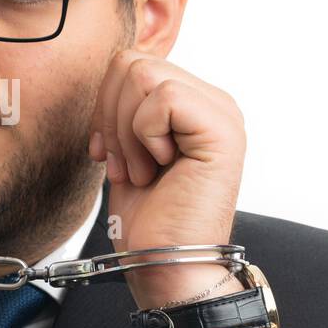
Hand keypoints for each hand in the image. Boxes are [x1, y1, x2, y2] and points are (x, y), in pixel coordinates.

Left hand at [87, 50, 246, 308]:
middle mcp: (213, 102)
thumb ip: (126, 105)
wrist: (166, 265)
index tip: (107, 152)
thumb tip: (112, 69)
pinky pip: (162, 99)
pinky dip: (144, 138)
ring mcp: (221, 113)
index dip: (105, 104)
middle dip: (110, 116)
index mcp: (192, 103)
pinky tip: (157, 170)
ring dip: (126, 132)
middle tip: (125, 165)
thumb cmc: (148, 218)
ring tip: (142, 171)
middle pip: (131, 62)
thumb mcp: (127, 147)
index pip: (130, 62)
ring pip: (143, 75)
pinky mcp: (222, 129)